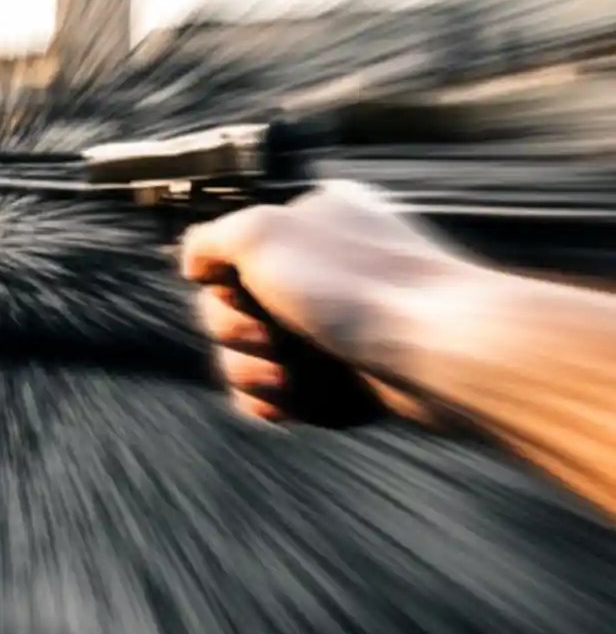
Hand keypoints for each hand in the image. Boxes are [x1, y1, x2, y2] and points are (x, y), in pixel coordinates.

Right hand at [180, 180, 474, 423]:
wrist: (441, 354)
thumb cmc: (353, 286)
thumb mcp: (261, 233)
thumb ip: (210, 239)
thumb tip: (193, 262)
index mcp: (311, 224)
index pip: (231, 259)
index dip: (220, 289)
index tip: (238, 296)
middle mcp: (325, 271)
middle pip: (237, 313)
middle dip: (236, 336)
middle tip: (265, 342)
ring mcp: (341, 327)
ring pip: (260, 360)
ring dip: (255, 375)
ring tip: (283, 382)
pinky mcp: (354, 378)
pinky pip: (292, 396)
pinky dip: (283, 405)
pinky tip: (288, 409)